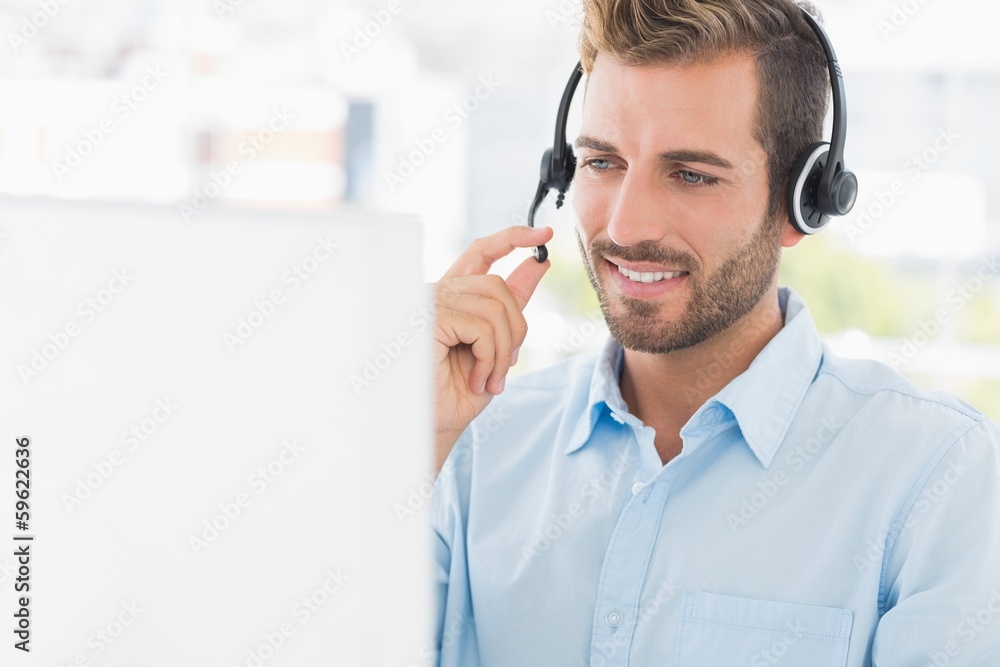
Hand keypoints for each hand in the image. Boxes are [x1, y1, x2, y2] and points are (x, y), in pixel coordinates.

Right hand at [432, 225, 553, 472]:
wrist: (429, 427)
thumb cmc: (454, 393)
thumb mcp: (494, 346)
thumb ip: (511, 306)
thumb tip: (538, 264)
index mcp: (450, 297)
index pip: (481, 252)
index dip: (512, 238)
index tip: (544, 234)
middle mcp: (437, 294)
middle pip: (497, 285)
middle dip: (515, 327)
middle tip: (508, 365)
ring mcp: (429, 303)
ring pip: (495, 305)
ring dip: (503, 349)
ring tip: (491, 378)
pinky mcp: (428, 319)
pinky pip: (482, 326)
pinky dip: (491, 356)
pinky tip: (478, 378)